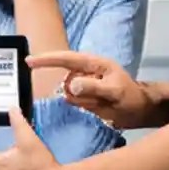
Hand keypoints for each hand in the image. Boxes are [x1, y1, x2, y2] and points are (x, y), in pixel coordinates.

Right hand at [28, 51, 168, 129]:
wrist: (140, 111)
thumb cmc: (131, 97)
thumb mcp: (114, 92)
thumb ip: (93, 87)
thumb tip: (70, 85)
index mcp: (93, 64)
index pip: (66, 59)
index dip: (46, 60)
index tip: (28, 61)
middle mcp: (85, 72)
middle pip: (66, 80)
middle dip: (76, 94)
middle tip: (96, 101)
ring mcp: (83, 85)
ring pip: (69, 94)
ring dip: (82, 102)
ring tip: (103, 105)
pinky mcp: (83, 97)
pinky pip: (73, 102)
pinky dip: (81, 107)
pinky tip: (97, 108)